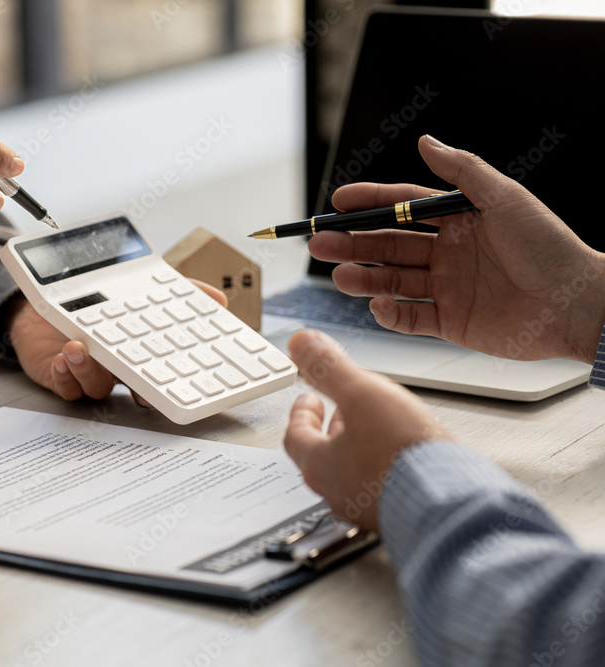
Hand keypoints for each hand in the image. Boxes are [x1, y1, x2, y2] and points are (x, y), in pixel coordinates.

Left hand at [7, 280, 227, 401]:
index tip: (189, 381)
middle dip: (141, 391)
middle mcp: (118, 367)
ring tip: (79, 348)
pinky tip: (63, 357)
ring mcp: (89, 374)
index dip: (176, 379)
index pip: (163, 368)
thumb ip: (178, 291)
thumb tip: (218, 299)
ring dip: (88, 370)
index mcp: (140, 351)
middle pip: (134, 387)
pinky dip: (64, 374)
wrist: (42, 304)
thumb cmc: (94, 302)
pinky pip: (65, 386)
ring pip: (96, 386)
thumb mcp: (140, 288)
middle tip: (144, 389)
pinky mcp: (61, 378)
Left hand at [283, 330, 451, 530]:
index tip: (308, 399)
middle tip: (337, 412)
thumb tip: (300, 343)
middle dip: (329, 428)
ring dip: (356, 447)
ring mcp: (366, 509)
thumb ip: (329, 367)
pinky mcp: (395, 516)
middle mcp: (337, 493)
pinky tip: (403, 457)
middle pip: (321, 456)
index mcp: (319, 466)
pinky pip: (379, 488)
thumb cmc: (404, 455)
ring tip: (373, 429)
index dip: (301, 412)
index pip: (296, 436)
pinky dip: (381, 467)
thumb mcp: (362, 394)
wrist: (451, 503)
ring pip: (350, 473)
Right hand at [309, 135, 604, 363]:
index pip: (401, 207)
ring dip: (363, 278)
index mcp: (457, 220)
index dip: (368, 203)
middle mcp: (447, 253)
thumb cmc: (549, 247)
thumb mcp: (504, 198)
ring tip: (340, 275)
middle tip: (321, 243)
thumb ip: (461, 170)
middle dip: (352, 243)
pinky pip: (410, 318)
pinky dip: (390, 314)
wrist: (576, 304)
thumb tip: (425, 141)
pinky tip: (377, 305)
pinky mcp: (449, 322)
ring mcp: (446, 288)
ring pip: (391, 281)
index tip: (337, 202)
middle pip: (387, 245)